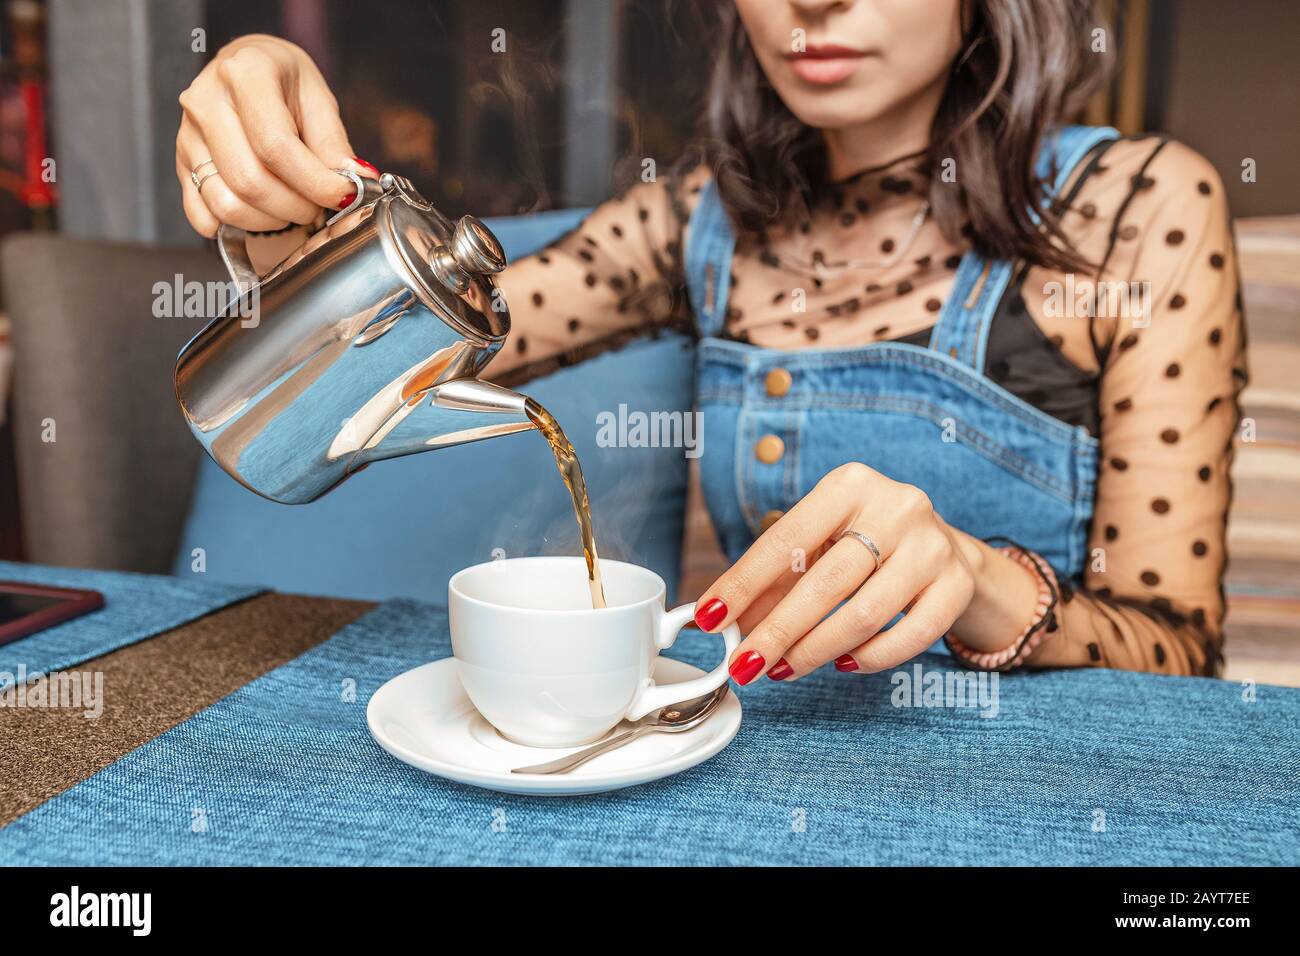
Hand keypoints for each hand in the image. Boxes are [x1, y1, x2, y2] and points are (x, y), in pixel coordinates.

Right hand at [176, 34, 376, 237]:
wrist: (245, 67)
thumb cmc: (285, 82)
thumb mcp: (318, 99)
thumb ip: (334, 143)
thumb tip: (356, 183)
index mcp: (245, 74)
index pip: (275, 145)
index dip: (314, 182)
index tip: (342, 195)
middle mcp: (206, 102)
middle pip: (249, 181)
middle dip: (295, 207)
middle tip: (318, 205)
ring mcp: (187, 135)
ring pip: (226, 204)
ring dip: (270, 221)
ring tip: (293, 207)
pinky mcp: (180, 163)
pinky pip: (201, 214)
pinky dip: (236, 227)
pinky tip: (262, 213)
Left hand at [693, 462, 986, 682]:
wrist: (947, 549)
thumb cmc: (867, 545)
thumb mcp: (820, 544)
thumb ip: (774, 580)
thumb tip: (722, 620)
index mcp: (849, 485)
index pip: (785, 539)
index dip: (743, 583)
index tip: (711, 617)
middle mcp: (895, 507)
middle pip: (824, 582)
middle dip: (776, 631)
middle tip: (744, 664)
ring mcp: (932, 545)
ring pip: (864, 614)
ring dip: (814, 651)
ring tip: (784, 669)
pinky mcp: (957, 585)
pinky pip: (909, 636)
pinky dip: (869, 658)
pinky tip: (841, 663)